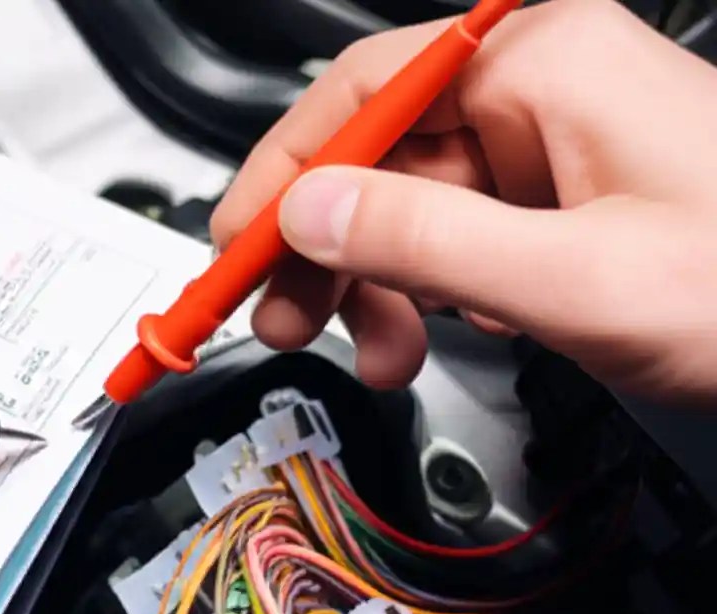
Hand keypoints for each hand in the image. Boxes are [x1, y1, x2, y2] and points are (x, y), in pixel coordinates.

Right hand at [211, 0, 716, 402]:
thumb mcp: (577, 281)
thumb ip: (426, 244)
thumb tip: (310, 215)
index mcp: (541, 64)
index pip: (360, 94)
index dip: (284, 176)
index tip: (233, 247)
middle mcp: (538, 89)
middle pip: (376, 156)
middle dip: (324, 247)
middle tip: (283, 317)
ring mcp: (547, 146)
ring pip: (409, 205)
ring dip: (376, 284)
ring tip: (378, 351)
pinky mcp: (557, 200)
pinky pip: (457, 235)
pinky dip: (430, 291)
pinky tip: (444, 329)